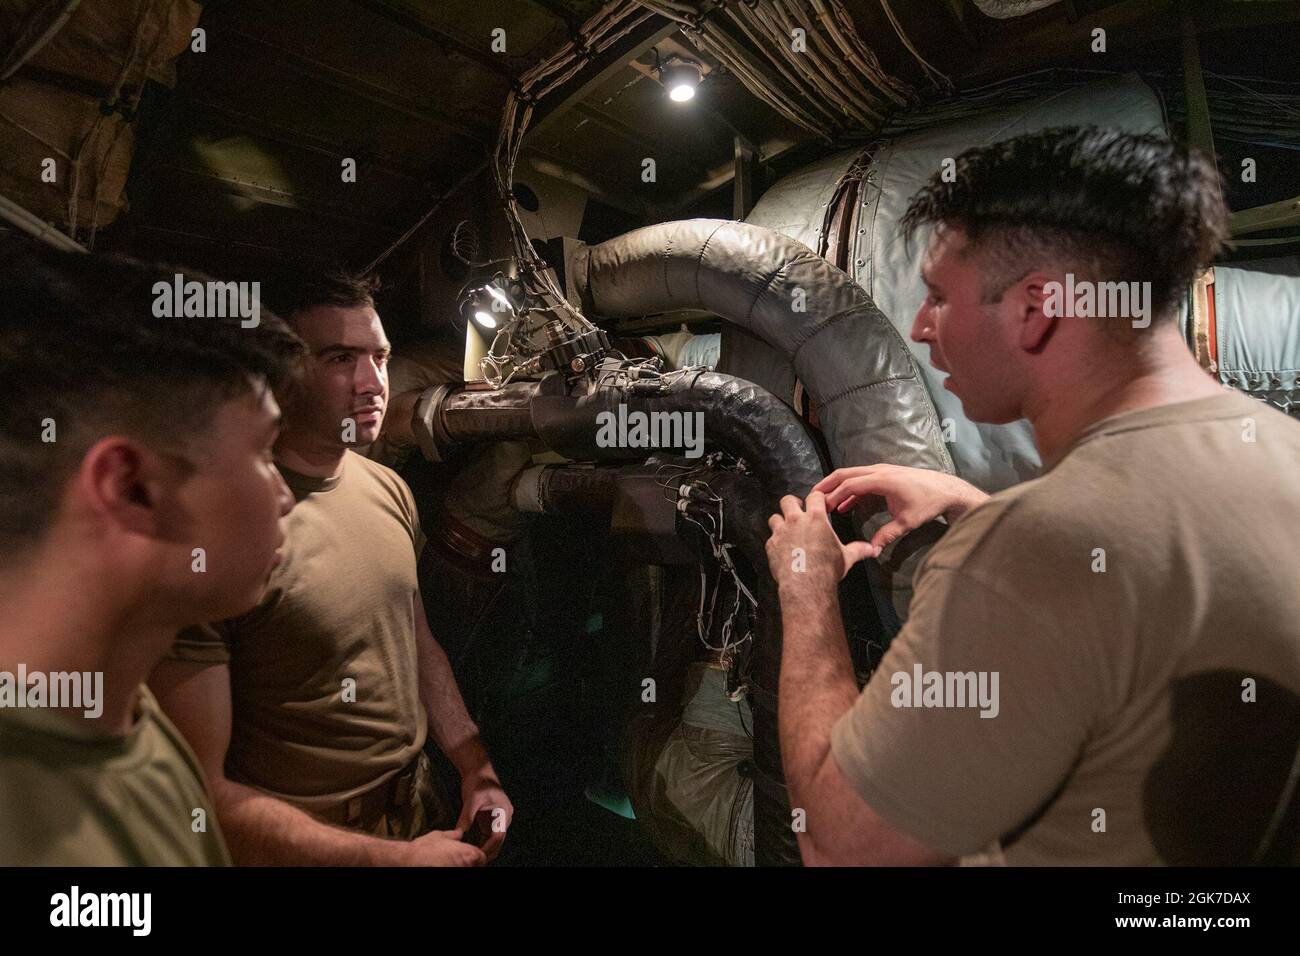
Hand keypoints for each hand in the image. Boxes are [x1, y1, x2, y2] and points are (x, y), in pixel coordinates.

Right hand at [403, 828, 485, 866]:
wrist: (411, 859)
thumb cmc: (425, 848)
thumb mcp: (441, 835)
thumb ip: (454, 835)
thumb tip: (459, 832)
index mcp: (468, 854)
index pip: (482, 858)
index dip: (477, 857)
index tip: (471, 856)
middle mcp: (466, 865)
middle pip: (476, 866)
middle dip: (470, 863)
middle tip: (459, 860)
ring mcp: (458, 872)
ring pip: (466, 869)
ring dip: (461, 866)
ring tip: (451, 862)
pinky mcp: (450, 876)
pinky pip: (457, 872)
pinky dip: (453, 869)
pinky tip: (445, 865)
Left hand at [458, 767, 512, 861]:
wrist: (478, 769)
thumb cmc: (478, 781)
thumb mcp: (471, 800)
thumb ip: (467, 817)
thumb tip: (459, 833)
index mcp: (504, 812)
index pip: (499, 835)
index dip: (489, 847)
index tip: (479, 856)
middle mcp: (504, 816)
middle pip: (498, 840)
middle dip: (488, 851)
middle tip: (476, 861)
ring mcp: (498, 817)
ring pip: (494, 839)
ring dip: (485, 848)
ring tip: (474, 858)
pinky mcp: (491, 817)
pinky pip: (488, 834)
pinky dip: (482, 842)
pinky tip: (473, 849)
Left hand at [766, 491, 874, 595]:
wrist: (806, 585)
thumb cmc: (827, 570)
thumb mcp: (847, 557)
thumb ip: (859, 550)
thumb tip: (872, 549)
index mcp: (816, 519)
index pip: (815, 496)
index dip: (816, 497)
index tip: (818, 501)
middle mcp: (796, 521)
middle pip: (788, 500)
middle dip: (792, 503)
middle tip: (797, 509)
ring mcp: (781, 532)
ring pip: (774, 517)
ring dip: (780, 521)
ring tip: (786, 528)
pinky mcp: (771, 545)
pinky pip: (770, 538)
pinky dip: (775, 541)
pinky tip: (781, 548)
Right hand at [813, 464, 987, 552]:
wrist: (946, 489)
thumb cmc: (928, 504)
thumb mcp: (907, 522)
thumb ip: (887, 535)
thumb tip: (871, 550)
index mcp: (882, 480)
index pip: (851, 484)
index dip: (834, 495)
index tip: (822, 507)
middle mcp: (879, 471)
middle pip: (846, 473)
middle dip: (828, 485)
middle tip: (812, 497)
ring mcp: (882, 470)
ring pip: (852, 474)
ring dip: (837, 486)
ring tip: (823, 501)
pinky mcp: (885, 474)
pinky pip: (861, 478)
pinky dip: (850, 489)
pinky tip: (845, 505)